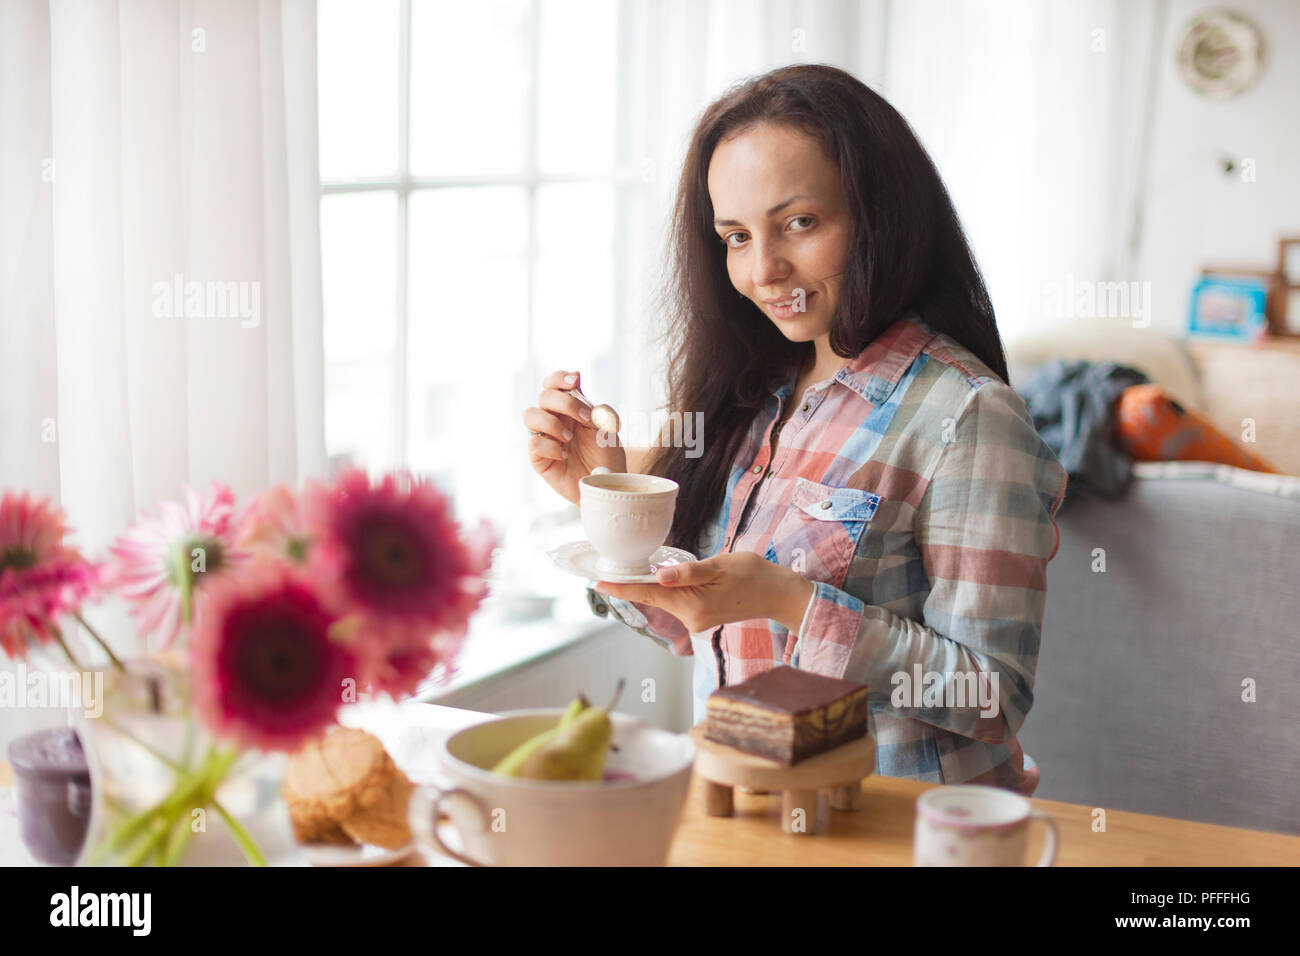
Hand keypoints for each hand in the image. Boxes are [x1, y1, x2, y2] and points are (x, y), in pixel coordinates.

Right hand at [524, 370, 625, 504]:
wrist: (607, 484)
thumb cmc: (607, 456)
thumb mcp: (606, 428)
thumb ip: (592, 406)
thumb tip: (578, 379)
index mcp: (569, 408)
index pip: (554, 384)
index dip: (559, 378)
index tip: (575, 382)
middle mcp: (554, 419)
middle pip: (544, 396)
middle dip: (564, 403)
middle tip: (585, 419)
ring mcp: (545, 438)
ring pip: (530, 415)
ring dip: (552, 423)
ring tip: (570, 438)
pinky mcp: (539, 458)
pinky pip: (534, 444)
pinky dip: (551, 447)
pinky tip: (565, 455)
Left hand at [594, 551, 815, 633]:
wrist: (779, 594)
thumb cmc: (753, 575)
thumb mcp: (720, 566)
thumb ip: (689, 572)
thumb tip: (660, 577)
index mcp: (691, 605)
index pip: (647, 595)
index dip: (621, 587)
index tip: (598, 582)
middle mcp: (690, 618)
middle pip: (653, 598)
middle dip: (632, 583)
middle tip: (608, 568)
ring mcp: (696, 619)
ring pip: (664, 599)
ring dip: (651, 585)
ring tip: (633, 569)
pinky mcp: (702, 616)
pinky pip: (677, 601)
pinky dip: (667, 589)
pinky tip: (662, 577)